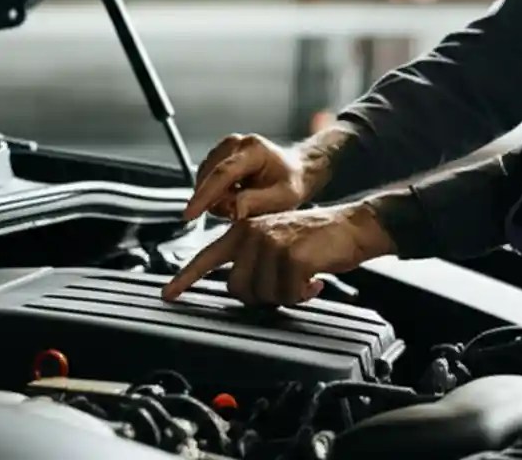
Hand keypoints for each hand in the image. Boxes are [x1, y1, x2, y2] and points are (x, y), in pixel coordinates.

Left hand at [160, 202, 395, 305]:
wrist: (353, 226)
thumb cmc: (317, 238)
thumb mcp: (276, 241)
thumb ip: (253, 260)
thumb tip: (242, 290)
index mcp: (243, 230)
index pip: (207, 258)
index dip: (185, 280)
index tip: (168, 295)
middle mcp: (251, 234)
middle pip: (238, 289)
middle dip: (261, 296)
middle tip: (285, 285)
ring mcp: (271, 244)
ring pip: (263, 296)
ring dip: (286, 296)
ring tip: (303, 279)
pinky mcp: (291, 256)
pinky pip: (288, 295)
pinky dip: (303, 295)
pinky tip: (315, 281)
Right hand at [183, 133, 323, 222]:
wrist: (295, 170)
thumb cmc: (291, 183)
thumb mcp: (283, 197)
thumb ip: (257, 202)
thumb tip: (232, 208)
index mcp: (254, 149)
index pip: (222, 173)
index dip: (204, 196)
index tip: (189, 214)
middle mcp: (236, 142)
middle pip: (209, 177)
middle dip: (217, 201)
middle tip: (238, 212)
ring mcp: (225, 146)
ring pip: (205, 179)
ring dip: (217, 197)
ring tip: (241, 201)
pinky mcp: (219, 154)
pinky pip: (207, 179)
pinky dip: (216, 192)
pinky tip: (234, 195)